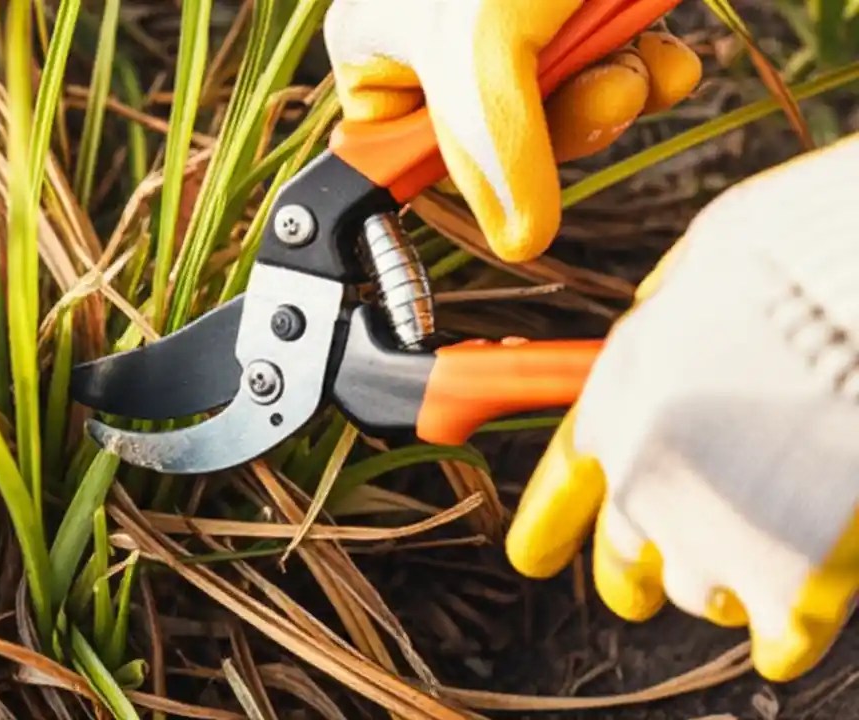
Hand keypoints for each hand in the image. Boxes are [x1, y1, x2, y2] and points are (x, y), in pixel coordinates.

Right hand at [323, 0, 701, 261]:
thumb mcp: (484, 45)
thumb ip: (493, 150)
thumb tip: (518, 238)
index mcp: (378, 51)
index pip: (405, 157)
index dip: (465, 180)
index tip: (513, 195)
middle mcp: (436, 45)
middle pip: (497, 142)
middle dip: (561, 130)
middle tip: (600, 101)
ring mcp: (507, 28)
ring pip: (559, 109)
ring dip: (610, 100)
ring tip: (636, 68)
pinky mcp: (565, 12)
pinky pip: (602, 69)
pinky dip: (639, 69)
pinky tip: (658, 54)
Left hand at [505, 132, 858, 681]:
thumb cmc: (793, 263)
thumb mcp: (696, 274)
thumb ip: (661, 329)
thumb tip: (651, 335)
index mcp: (614, 409)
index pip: (559, 491)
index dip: (546, 529)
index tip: (533, 557)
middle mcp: (643, 485)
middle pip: (620, 561)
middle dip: (632, 571)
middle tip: (651, 576)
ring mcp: (713, 540)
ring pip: (693, 595)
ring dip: (714, 586)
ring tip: (746, 562)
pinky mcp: (794, 587)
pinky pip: (778, 641)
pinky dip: (783, 639)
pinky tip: (786, 637)